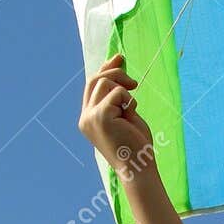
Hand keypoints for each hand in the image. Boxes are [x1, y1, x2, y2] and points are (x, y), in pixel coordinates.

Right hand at [78, 53, 153, 171]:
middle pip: (96, 79)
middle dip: (116, 74)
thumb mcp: (125, 113)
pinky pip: (117, 93)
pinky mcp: (100, 116)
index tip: (119, 58)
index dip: (105, 68)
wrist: (138, 166)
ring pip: (105, 83)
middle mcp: (85, 117)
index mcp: (88, 117)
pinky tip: (131, 116)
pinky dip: (129, 101)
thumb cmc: (135, 144)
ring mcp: (90, 117)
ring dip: (125, 91)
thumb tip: (118, 66)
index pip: (92, 85)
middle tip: (134, 84)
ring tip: (132, 109)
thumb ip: (118, 95)